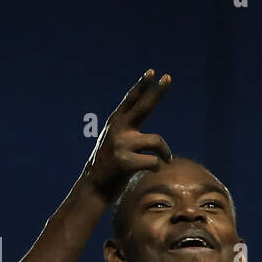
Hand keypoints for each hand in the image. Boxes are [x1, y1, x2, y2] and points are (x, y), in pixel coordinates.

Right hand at [79, 70, 173, 201]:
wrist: (93, 188)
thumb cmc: (111, 167)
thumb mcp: (116, 143)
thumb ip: (130, 132)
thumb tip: (148, 129)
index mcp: (116, 123)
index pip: (132, 101)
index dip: (142, 86)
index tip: (152, 72)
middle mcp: (118, 129)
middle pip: (144, 107)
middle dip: (157, 92)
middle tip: (168, 77)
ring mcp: (120, 145)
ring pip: (157, 141)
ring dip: (166, 153)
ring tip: (165, 160)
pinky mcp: (124, 162)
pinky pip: (154, 161)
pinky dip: (158, 167)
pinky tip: (152, 171)